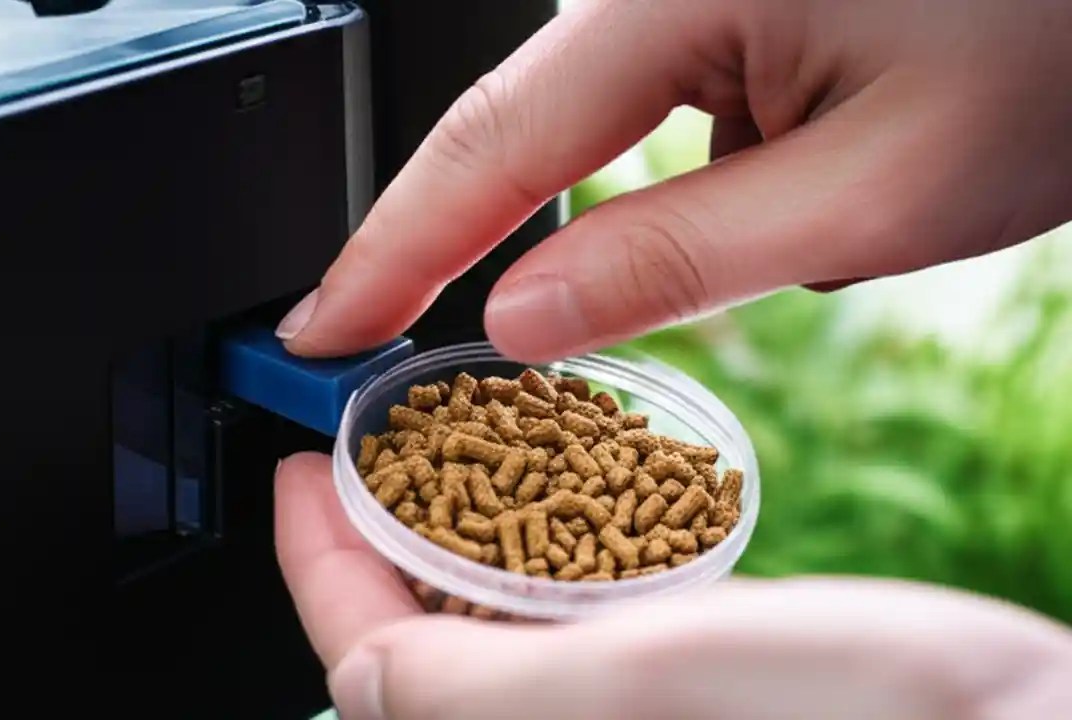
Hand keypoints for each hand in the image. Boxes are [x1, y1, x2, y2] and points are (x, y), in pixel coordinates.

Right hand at [275, 0, 1071, 362]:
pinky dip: (687, 176)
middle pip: (516, 126)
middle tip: (410, 333)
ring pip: (601, 129)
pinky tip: (798, 179)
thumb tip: (521, 314)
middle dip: (467, 238)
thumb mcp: (874, 189)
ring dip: (635, 212)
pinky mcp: (726, 7)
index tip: (317, 327)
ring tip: (763, 221)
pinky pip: (663, 107)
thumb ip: (678, 256)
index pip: (487, 146)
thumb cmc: (1057, 48)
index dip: (389, 251)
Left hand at [275, 453, 1071, 719]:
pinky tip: (543, 489)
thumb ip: (452, 688)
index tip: (295, 468)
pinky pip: (566, 609)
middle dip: (382, 536)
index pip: (363, 655)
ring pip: (489, 617)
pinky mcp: (673, 675)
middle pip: (420, 636)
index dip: (313, 557)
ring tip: (438, 446)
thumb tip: (353, 667)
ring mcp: (608, 703)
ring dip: (455, 531)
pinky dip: (536, 543)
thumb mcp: (614, 691)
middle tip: (363, 445)